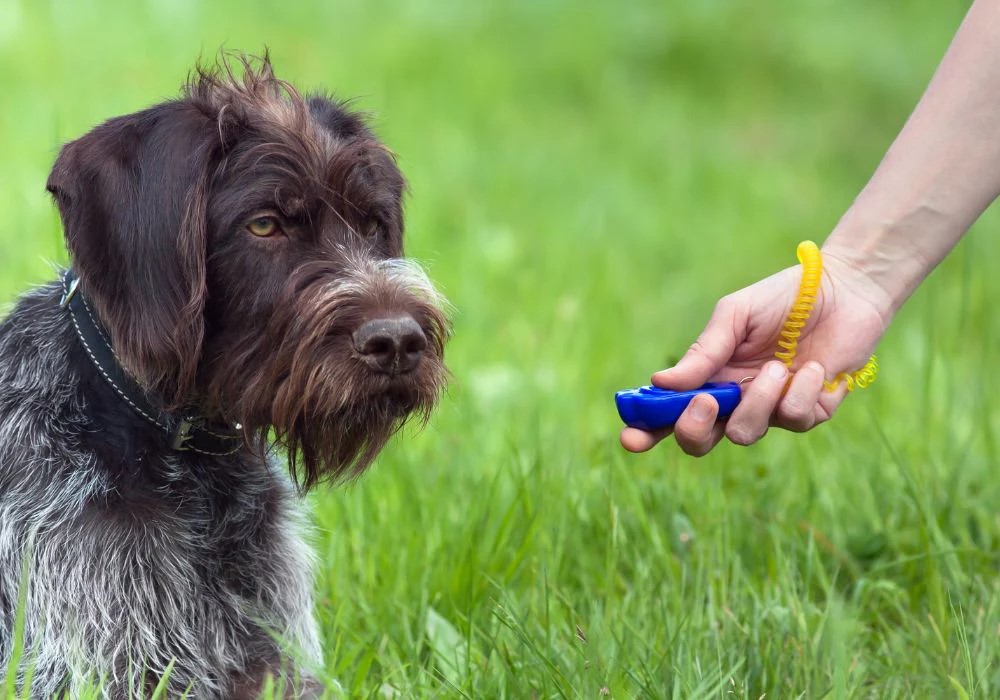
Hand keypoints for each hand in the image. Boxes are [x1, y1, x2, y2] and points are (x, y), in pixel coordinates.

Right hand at [620, 250, 892, 455]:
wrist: (845, 289)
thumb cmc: (783, 298)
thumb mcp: (735, 316)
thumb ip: (703, 351)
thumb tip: (660, 383)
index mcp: (709, 377)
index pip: (670, 413)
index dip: (647, 431)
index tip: (631, 437)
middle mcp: (735, 400)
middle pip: (701, 440)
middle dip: (695, 430)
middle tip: (706, 402)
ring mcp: (771, 410)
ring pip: (747, 434)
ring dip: (758, 402)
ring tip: (777, 367)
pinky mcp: (810, 412)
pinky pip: (795, 420)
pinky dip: (801, 392)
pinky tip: (813, 366)